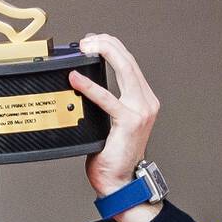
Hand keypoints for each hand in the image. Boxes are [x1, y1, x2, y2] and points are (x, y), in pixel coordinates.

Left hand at [69, 34, 160, 198]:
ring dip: (104, 53)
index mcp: (143, 101)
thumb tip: (80, 87)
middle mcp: (146, 102)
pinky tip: (76, 78)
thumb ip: (102, 104)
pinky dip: (89, 86)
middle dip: (107, 43)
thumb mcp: (109, 123)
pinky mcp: (129, 122)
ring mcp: (141, 111)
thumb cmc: (111, 156)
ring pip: (125, 70)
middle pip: (129, 61)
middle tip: (87, 40)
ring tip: (85, 47)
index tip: (93, 41)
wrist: (120, 182)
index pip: (130, 64)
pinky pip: (107, 99)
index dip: (112, 47)